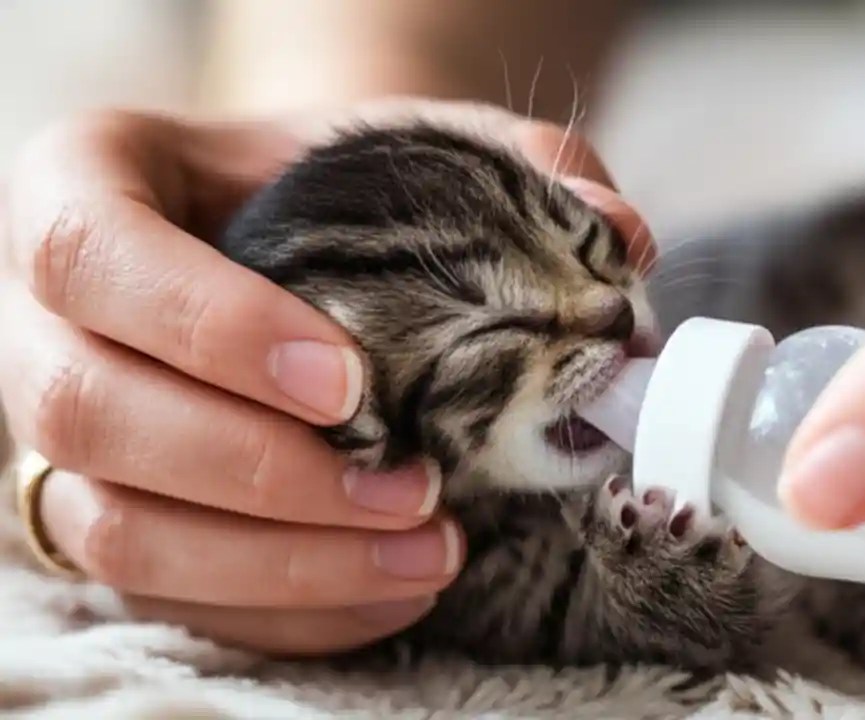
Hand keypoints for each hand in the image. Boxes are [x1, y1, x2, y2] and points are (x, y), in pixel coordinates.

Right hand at [1, 99, 652, 655]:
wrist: (293, 226)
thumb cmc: (339, 180)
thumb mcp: (415, 138)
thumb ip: (514, 165)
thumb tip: (620, 237)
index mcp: (82, 188)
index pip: (92, 258)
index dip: (209, 329)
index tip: (349, 380)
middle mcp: (45, 319)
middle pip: (88, 413)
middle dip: (259, 471)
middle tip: (413, 488)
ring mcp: (67, 433)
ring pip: (119, 531)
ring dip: (280, 562)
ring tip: (427, 554)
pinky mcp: (115, 516)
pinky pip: (173, 597)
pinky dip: (290, 609)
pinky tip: (395, 590)